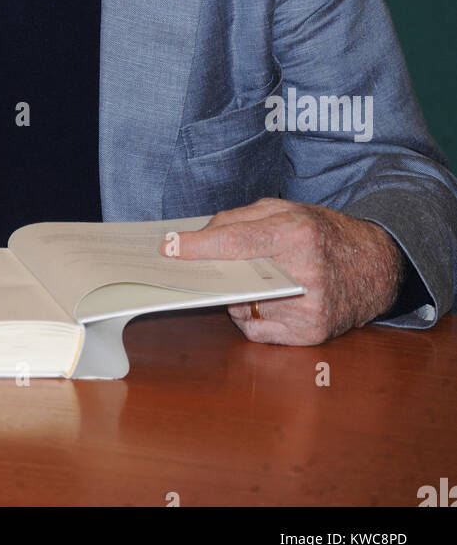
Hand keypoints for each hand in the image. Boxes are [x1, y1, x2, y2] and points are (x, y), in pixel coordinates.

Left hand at [163, 197, 405, 344]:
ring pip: (242, 308)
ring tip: (250, 282)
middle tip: (191, 270)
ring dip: (233, 297)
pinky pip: (257, 331)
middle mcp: (303, 272)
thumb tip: (199, 238)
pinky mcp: (311, 334)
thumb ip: (241, 219)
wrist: (374, 266)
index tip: (170, 248)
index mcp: (296, 233)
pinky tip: (264, 303)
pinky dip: (250, 318)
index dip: (198, 246)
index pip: (235, 242)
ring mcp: (308, 309)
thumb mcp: (287, 210)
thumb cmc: (324, 234)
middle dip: (210, 276)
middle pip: (235, 279)